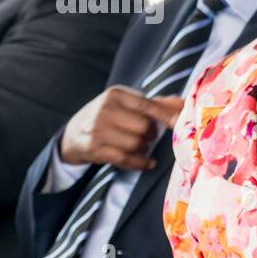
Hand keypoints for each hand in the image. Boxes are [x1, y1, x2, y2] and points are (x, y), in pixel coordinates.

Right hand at [57, 86, 183, 169]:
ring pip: (135, 143)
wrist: (74, 133)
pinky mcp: (94, 149)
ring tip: (141, 146)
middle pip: (143, 126)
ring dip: (144, 148)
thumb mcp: (127, 104)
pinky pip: (125, 159)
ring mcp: (98, 129)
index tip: (179, 123)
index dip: (166, 115)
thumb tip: (183, 102)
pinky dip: (140, 163)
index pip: (147, 105)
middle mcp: (105, 109)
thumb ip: (156, 104)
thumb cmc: (108, 116)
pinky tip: (148, 163)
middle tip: (149, 136)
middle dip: (151, 134)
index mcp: (116, 94)